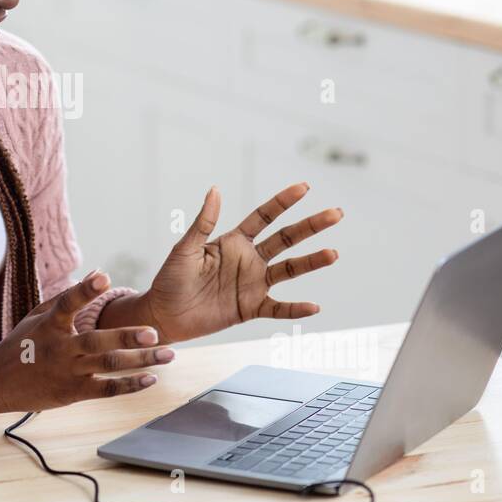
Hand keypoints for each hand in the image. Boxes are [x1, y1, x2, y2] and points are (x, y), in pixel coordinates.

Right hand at [0, 270, 174, 411]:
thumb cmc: (21, 343)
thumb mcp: (37, 316)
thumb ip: (67, 297)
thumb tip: (97, 272)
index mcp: (49, 325)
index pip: (67, 303)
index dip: (84, 290)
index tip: (103, 277)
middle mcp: (60, 348)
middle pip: (97, 341)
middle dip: (127, 337)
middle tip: (155, 332)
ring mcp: (67, 371)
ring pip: (108, 365)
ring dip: (141, 360)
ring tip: (169, 354)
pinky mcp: (73, 392)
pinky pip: (106, 389)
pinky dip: (129, 385)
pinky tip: (150, 378)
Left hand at [140, 182, 341, 342]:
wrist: (165, 314)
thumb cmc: (171, 279)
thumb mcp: (185, 248)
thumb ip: (203, 223)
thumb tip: (215, 189)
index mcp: (234, 241)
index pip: (264, 217)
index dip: (283, 202)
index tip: (304, 187)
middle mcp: (249, 260)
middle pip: (286, 239)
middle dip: (311, 226)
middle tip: (336, 213)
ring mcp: (253, 284)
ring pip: (289, 270)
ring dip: (311, 262)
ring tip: (333, 254)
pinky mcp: (250, 308)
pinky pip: (278, 308)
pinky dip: (295, 309)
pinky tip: (314, 307)